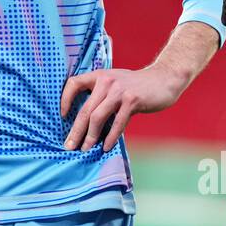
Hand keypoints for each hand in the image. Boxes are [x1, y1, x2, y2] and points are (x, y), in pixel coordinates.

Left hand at [58, 66, 181, 152]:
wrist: (163, 79)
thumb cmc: (136, 87)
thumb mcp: (115, 84)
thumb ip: (101, 96)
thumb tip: (85, 122)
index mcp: (99, 76)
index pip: (73, 83)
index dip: (65, 99)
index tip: (62, 116)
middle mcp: (106, 81)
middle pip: (85, 109)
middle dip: (76, 130)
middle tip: (69, 146)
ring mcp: (119, 90)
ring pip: (97, 117)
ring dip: (90, 136)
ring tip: (85, 149)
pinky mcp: (132, 100)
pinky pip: (117, 123)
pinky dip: (110, 137)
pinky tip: (105, 147)